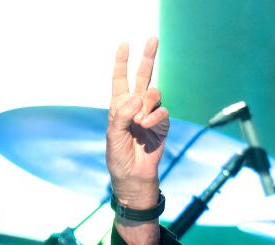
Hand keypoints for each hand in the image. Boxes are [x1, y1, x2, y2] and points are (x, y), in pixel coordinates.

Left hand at [106, 38, 169, 210]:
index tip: (124, 44)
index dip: (121, 62)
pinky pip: (162, 110)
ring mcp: (149, 114)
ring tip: (139, 122)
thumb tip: (137, 98)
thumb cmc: (119, 157)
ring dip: (146, 104)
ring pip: (153, 93)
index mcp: (118, 106)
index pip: (120, 79)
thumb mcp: (113, 135)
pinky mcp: (161, 124)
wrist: (134, 176)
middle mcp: (135, 106)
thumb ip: (121, 114)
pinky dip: (154, 117)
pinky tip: (146, 127)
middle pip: (143, 76)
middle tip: (153, 38)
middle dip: (148, 57)